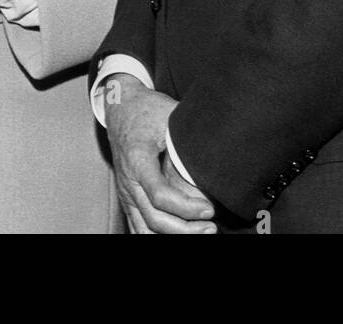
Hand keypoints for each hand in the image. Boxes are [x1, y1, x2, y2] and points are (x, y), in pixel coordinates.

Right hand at [104, 74, 215, 233]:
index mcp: (137, 158)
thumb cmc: (147, 109)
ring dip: (173, 235)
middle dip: (186, 229)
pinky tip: (180, 233)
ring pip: (145, 228)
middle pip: (154, 218)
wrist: (121, 107)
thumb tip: (221, 148)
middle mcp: (128, 180)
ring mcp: (126, 192)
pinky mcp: (128, 198)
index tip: (210, 208)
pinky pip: (138, 226)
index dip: (187, 208)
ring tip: (199, 232)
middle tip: (211, 226)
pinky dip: (158, 234)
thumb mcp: (170, 115)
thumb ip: (190, 136)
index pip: (159, 195)